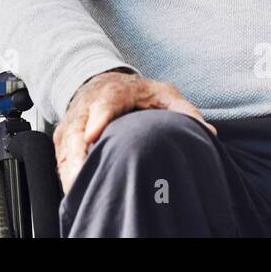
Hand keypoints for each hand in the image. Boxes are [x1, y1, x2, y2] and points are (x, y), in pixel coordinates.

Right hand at [53, 70, 216, 194]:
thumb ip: (184, 111)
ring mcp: (73, 121)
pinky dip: (67, 174)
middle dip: (77, 153)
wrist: (105, 82)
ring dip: (70, 168)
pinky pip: (62, 157)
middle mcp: (88, 106)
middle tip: (82, 175)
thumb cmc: (138, 93)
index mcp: (115, 92)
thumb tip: (208, 132)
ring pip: (66, 147)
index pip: (104, 103)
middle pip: (77, 130)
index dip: (98, 119)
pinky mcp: (65, 136)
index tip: (93, 135)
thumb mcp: (164, 94)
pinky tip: (77, 189)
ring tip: (78, 189)